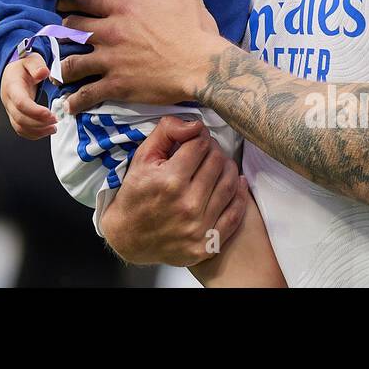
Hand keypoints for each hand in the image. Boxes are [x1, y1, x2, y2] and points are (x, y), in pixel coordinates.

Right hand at [0, 53, 56, 138]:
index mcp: (12, 86)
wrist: (12, 72)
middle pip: (20, 118)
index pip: (20, 103)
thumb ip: (37, 65)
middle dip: (39, 123)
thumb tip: (43, 73)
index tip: (50, 114)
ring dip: (37, 131)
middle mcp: (9, 101)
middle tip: (56, 120)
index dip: (35, 111)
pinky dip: (34, 134)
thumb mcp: (31, 59)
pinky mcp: (15, 116)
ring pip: (20, 127)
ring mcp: (10, 110)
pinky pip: (21, 130)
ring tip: (54, 128)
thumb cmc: (23, 66)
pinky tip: (46, 131)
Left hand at [59, 0, 223, 113]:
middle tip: (56, 35)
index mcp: (125, 6)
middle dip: (62, 31)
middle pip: (72, 27)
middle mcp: (111, 30)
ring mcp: (110, 59)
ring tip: (57, 71)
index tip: (59, 1)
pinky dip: (75, 100)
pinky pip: (86, 93)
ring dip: (63, 66)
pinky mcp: (115, 85)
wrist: (203, 67)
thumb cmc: (196, 31)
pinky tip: (69, 104)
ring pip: (71, 62)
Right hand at [100, 116, 249, 265]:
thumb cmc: (136, 194)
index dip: (200, 136)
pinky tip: (237, 184)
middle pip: (217, 162)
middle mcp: (187, 205)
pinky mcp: (208, 244)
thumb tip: (195, 124)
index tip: (196, 138)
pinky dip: (240, 195)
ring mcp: (199, 227)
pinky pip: (235, 214)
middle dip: (213, 150)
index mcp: (169, 181)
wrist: (129, 238)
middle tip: (206, 150)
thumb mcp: (142, 157)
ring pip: (229, 184)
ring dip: (228, 168)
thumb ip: (167, 132)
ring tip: (219, 165)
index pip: (200, 145)